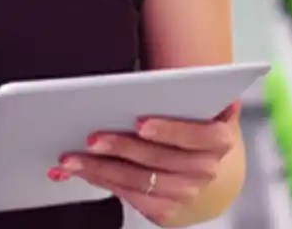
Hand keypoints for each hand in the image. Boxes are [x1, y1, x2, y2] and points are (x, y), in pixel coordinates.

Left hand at [50, 102, 238, 224]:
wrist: (200, 165)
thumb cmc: (191, 126)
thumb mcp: (197, 104)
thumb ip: (191, 91)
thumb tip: (180, 82)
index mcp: (218, 139)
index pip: (195, 135)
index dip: (168, 130)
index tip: (139, 122)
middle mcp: (205, 170)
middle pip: (158, 159)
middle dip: (121, 148)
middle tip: (92, 137)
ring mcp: (185, 192)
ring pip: (137, 180)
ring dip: (99, 168)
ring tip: (72, 157)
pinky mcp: (164, 210)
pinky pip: (127, 196)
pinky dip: (99, 181)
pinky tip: (79, 170)